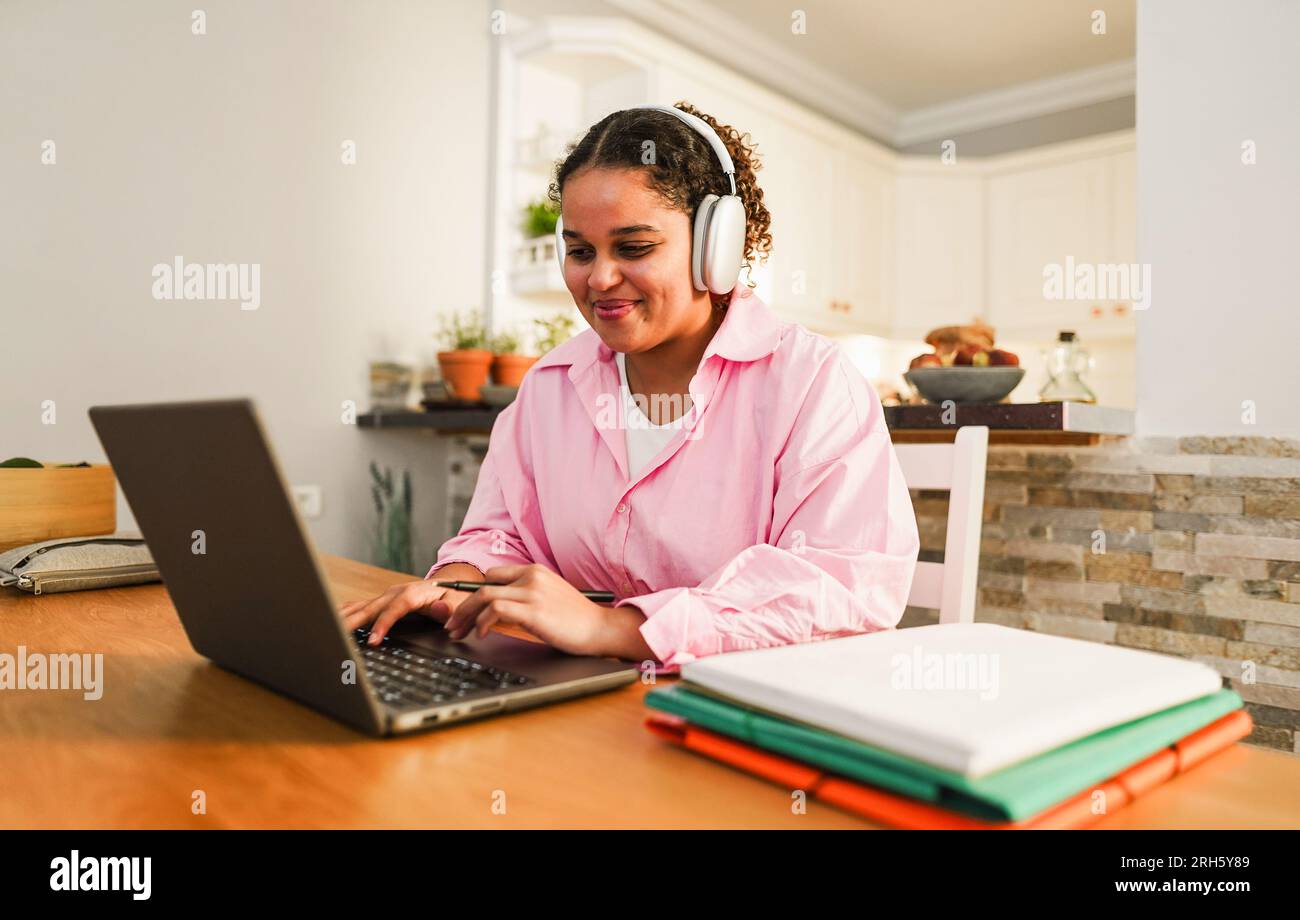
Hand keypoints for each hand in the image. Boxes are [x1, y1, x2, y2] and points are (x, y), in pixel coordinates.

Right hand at [337, 579, 471, 644]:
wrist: (446, 587)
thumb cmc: (451, 598)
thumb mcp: (457, 603)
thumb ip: (450, 609)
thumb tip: (440, 610)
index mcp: (414, 593)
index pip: (397, 608)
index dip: (384, 623)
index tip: (373, 640)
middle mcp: (396, 592)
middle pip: (372, 607)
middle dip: (354, 621)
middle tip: (337, 635)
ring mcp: (385, 596)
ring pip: (361, 606)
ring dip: (344, 617)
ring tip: (327, 628)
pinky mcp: (380, 601)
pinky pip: (360, 607)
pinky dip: (345, 613)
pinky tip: (331, 619)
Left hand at [442, 564, 611, 655]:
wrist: (600, 629)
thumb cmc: (576, 619)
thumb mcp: (549, 598)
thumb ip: (526, 596)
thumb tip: (496, 611)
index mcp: (535, 571)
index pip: (494, 575)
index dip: (474, 594)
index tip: (464, 611)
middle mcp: (532, 577)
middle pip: (483, 586)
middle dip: (461, 607)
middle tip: (452, 624)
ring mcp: (533, 592)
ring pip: (484, 597)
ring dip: (465, 616)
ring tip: (458, 632)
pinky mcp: (534, 610)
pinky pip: (496, 611)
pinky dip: (482, 622)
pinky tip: (481, 634)